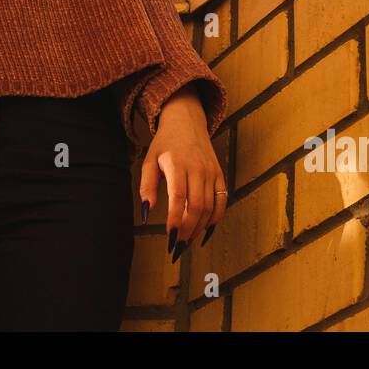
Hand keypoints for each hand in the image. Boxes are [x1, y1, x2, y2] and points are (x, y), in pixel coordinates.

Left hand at [137, 89, 225, 262]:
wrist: (187, 121)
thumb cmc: (165, 144)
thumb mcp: (149, 160)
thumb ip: (147, 187)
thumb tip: (145, 213)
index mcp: (177, 164)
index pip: (179, 197)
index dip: (176, 219)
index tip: (170, 237)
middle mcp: (198, 168)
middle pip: (197, 206)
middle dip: (188, 229)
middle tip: (177, 246)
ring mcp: (212, 172)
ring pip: (210, 206)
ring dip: (199, 227)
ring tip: (187, 241)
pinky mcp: (220, 175)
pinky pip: (222, 201)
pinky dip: (215, 219)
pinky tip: (205, 231)